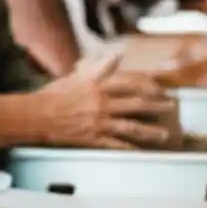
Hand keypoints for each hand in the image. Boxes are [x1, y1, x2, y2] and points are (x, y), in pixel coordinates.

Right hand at [36, 53, 177, 149]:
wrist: (36, 116)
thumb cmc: (52, 95)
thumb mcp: (75, 76)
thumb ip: (98, 68)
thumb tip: (115, 56)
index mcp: (97, 85)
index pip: (129, 82)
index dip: (147, 85)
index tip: (158, 87)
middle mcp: (101, 102)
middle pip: (136, 104)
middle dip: (157, 106)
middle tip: (170, 106)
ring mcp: (99, 121)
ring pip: (131, 126)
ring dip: (150, 131)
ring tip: (163, 134)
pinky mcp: (93, 137)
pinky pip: (116, 144)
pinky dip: (130, 148)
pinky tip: (140, 151)